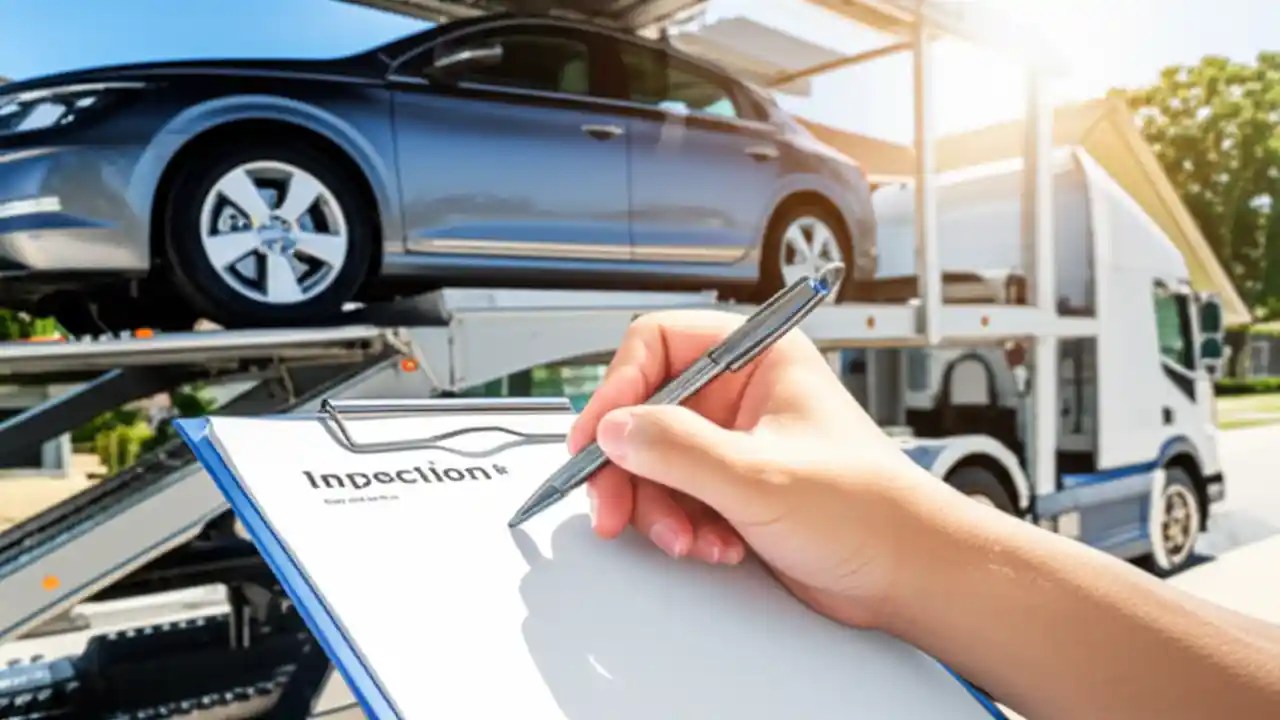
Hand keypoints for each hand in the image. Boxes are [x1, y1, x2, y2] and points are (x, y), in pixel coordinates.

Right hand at [567, 310, 955, 628]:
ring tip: (686, 538)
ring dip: (658, 508)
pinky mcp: (732, 487)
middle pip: (644, 411)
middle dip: (628, 467)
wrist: (909, 574)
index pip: (656, 345)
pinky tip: (712, 546)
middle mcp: (741, 393)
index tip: (599, 438)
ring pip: (653, 461)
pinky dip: (680, 527)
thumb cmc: (870, 509)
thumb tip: (617, 430)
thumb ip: (678, 450)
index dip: (619, 390)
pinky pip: (675, 497)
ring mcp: (734, 442)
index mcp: (757, 356)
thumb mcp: (761, 477)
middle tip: (612, 508)